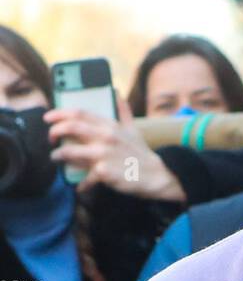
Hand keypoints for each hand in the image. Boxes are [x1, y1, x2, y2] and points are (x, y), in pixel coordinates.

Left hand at [45, 94, 185, 200]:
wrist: (156, 175)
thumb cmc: (142, 153)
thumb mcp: (133, 129)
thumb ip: (123, 111)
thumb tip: (117, 93)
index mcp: (109, 125)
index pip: (79, 113)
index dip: (60, 113)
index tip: (48, 118)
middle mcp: (105, 137)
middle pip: (70, 128)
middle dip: (55, 132)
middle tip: (51, 139)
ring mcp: (103, 155)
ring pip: (70, 152)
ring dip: (58, 156)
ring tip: (57, 159)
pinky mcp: (104, 173)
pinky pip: (84, 178)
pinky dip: (81, 184)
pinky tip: (80, 186)